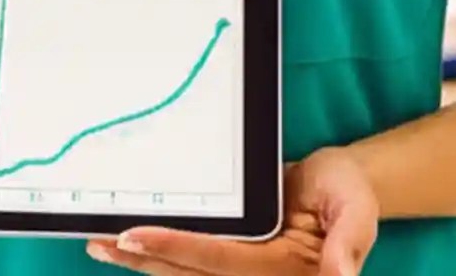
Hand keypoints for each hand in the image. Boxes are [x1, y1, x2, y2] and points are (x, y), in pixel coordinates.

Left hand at [87, 148, 378, 275]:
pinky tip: (123, 246)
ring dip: (141, 263)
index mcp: (280, 271)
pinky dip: (155, 257)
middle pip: (189, 274)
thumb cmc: (348, 193)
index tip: (134, 236)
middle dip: (144, 260)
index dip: (175, 249)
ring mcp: (240, 272)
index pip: (219, 261)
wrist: (342, 188)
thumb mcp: (357, 210)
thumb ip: (349, 242)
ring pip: (181, 274)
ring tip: (98, 245)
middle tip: (100, 242)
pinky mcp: (230, 262)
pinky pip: (187, 265)